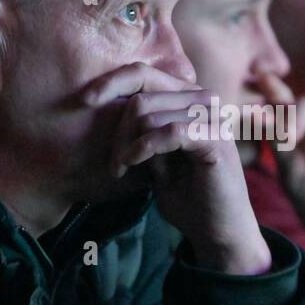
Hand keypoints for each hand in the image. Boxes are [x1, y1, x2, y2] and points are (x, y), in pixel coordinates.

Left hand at [84, 63, 270, 274]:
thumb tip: (108, 106)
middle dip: (118, 129)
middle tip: (114, 164)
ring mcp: (212, 117)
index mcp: (189, 99)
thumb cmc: (188, 197)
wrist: (219, 231)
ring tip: (122, 170)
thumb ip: (141, 131)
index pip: (144, 74)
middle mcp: (203, 100)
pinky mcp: (215, 139)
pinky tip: (132, 165)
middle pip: (142, 93)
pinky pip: (168, 131)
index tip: (85, 101)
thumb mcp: (156, 159)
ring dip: (126, 145)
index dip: (112, 82)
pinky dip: (143, 148)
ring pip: (149, 113)